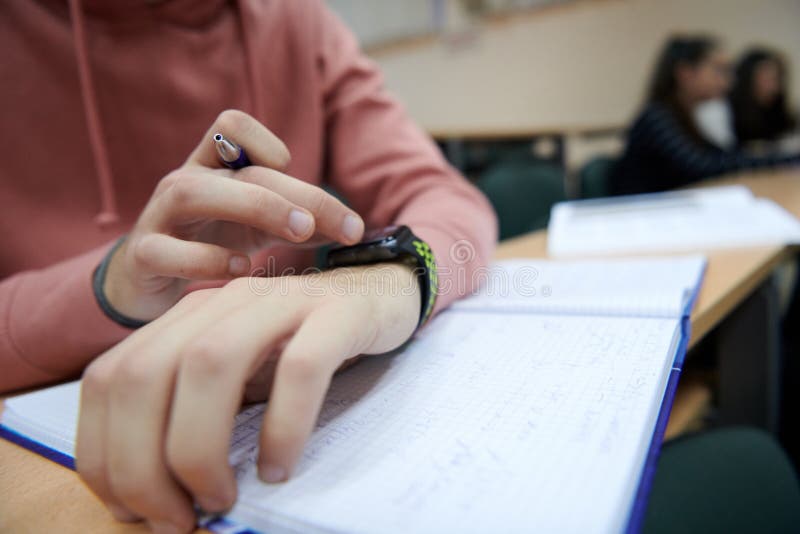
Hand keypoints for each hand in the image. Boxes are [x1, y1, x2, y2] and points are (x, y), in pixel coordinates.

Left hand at [76, 264, 419, 532]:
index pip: (110, 378)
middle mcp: (224, 301)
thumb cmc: (303, 346)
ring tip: (221, 498)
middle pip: (146, 373)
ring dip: (200, 447)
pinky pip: (302, 368)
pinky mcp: (336, 315)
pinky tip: (280, 467)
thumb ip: (198, 411)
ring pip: (211, 362)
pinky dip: (284, 425)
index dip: (103, 451)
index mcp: (188, 317)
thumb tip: (159, 494)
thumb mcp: (240, 375)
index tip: (130, 508)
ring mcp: (281, 302)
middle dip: (142, 463)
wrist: (380, 292)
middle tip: (175, 518)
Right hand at [103, 109, 364, 320]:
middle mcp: (185, 182)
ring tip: (298, 232)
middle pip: (237, 169)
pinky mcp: (144, 255)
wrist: (149, 279)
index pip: (232, 125)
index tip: (293, 175)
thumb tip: (353, 229)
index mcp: (212, 168)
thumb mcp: (259, 228)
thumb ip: (301, 223)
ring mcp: (159, 216)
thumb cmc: (211, 244)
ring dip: (254, 207)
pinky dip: (207, 261)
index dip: (267, 142)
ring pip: (191, 192)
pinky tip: (242, 271)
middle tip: (334, 223)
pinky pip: (166, 251)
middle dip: (292, 193)